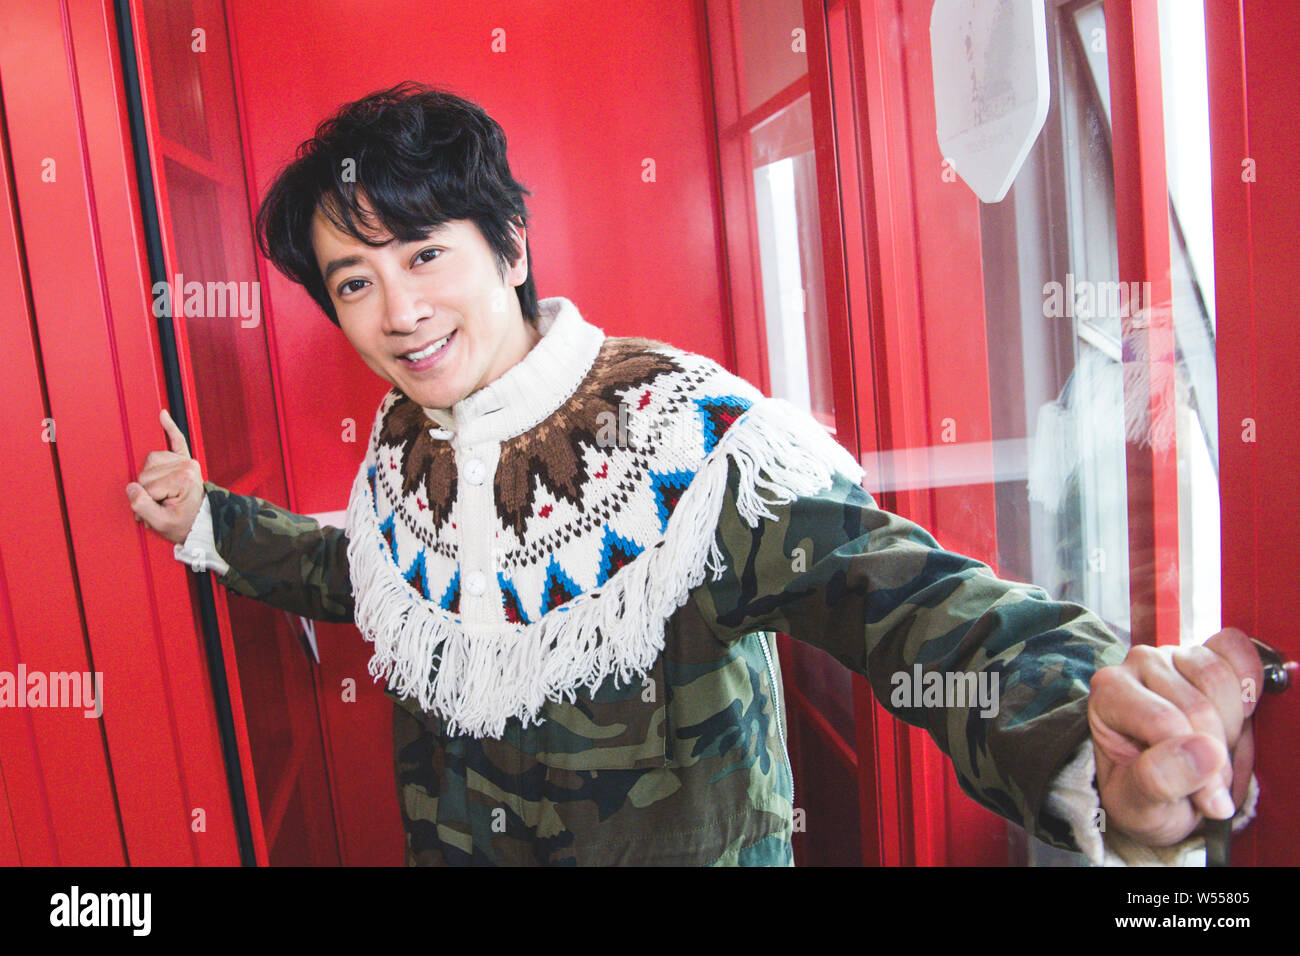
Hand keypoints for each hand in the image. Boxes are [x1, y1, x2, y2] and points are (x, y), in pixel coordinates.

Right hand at [126, 409, 205, 544]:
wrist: (200, 522)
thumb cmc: (183, 523)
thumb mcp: (161, 523)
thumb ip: (142, 506)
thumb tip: (131, 488)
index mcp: (183, 479)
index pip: (148, 485)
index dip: (145, 502)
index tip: (154, 514)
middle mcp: (186, 465)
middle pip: (147, 472)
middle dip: (146, 491)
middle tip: (157, 505)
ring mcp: (185, 461)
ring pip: (151, 460)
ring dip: (149, 477)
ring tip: (159, 493)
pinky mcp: (185, 458)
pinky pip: (176, 440)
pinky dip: (170, 427)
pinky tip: (162, 415)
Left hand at [1088, 628, 1261, 847]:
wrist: (1158, 793)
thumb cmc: (1141, 794)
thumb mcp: (1139, 804)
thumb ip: (1160, 780)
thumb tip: (1205, 752)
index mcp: (1108, 693)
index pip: (1165, 723)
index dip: (1197, 768)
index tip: (1207, 801)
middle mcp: (1137, 665)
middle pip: (1199, 704)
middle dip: (1216, 753)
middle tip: (1211, 780)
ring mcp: (1173, 655)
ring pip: (1221, 681)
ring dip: (1232, 728)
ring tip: (1216, 754)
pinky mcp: (1206, 654)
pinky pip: (1237, 653)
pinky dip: (1247, 689)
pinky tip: (1235, 718)